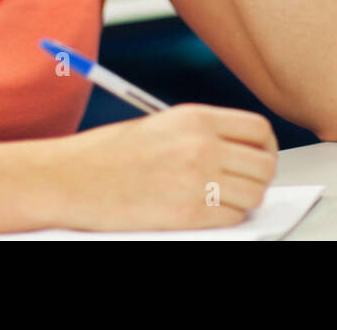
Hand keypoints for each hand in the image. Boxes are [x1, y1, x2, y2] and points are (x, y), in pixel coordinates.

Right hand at [57, 104, 277, 230]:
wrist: (71, 179)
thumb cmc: (109, 154)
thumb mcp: (163, 125)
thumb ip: (203, 133)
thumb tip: (240, 151)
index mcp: (197, 118)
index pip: (259, 130)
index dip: (265, 147)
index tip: (259, 157)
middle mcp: (202, 145)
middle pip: (265, 164)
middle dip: (260, 176)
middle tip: (245, 184)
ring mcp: (197, 180)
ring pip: (254, 193)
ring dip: (246, 200)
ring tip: (227, 200)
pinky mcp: (188, 213)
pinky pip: (233, 217)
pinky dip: (228, 218)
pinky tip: (209, 213)